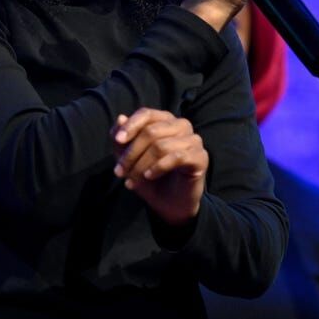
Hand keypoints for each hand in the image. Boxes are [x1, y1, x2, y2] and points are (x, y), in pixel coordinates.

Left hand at [111, 108, 207, 226]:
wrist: (169, 203)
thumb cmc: (150, 176)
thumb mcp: (129, 158)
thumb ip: (122, 139)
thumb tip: (120, 119)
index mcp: (165, 120)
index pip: (146, 114)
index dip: (131, 126)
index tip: (118, 141)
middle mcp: (181, 125)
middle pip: (151, 131)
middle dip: (131, 153)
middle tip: (120, 172)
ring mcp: (194, 140)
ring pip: (161, 146)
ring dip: (141, 165)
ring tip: (131, 180)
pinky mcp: (200, 157)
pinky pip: (177, 157)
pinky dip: (158, 167)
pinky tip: (149, 176)